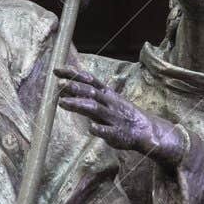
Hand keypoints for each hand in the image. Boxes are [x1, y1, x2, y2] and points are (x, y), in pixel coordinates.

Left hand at [55, 66, 185, 165]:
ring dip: (79, 104)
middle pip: (91, 92)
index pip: (89, 80)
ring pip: (95, 109)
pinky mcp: (118, 134)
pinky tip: (90, 128)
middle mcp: (109, 103)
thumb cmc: (121, 113)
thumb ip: (87, 94)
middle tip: (59, 84)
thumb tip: (64, 86)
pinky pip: (108, 131)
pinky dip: (99, 129)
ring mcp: (113, 118)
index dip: (73, 74)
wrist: (146, 130)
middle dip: (75, 88)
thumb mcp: (107, 99)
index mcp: (107, 94)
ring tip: (62, 103)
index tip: (57, 70)